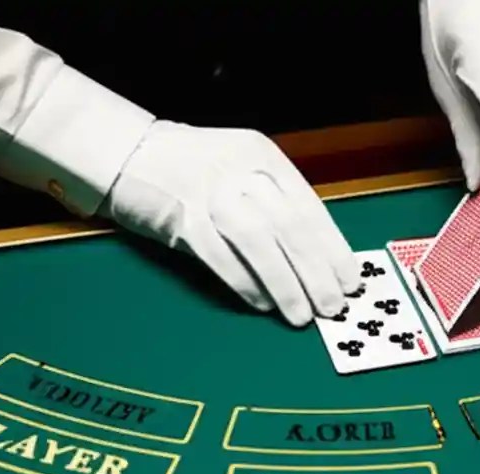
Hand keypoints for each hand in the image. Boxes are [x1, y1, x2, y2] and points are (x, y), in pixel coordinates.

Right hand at [102, 121, 361, 326]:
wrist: (128, 152)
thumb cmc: (194, 169)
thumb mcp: (242, 169)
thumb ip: (275, 204)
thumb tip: (316, 257)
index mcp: (263, 156)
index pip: (309, 207)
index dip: (333, 248)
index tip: (351, 280)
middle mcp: (240, 170)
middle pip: (289, 227)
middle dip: (316, 273)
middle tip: (332, 307)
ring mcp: (209, 193)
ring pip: (259, 243)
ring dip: (285, 284)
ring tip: (301, 315)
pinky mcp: (181, 218)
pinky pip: (221, 257)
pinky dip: (245, 283)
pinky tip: (262, 304)